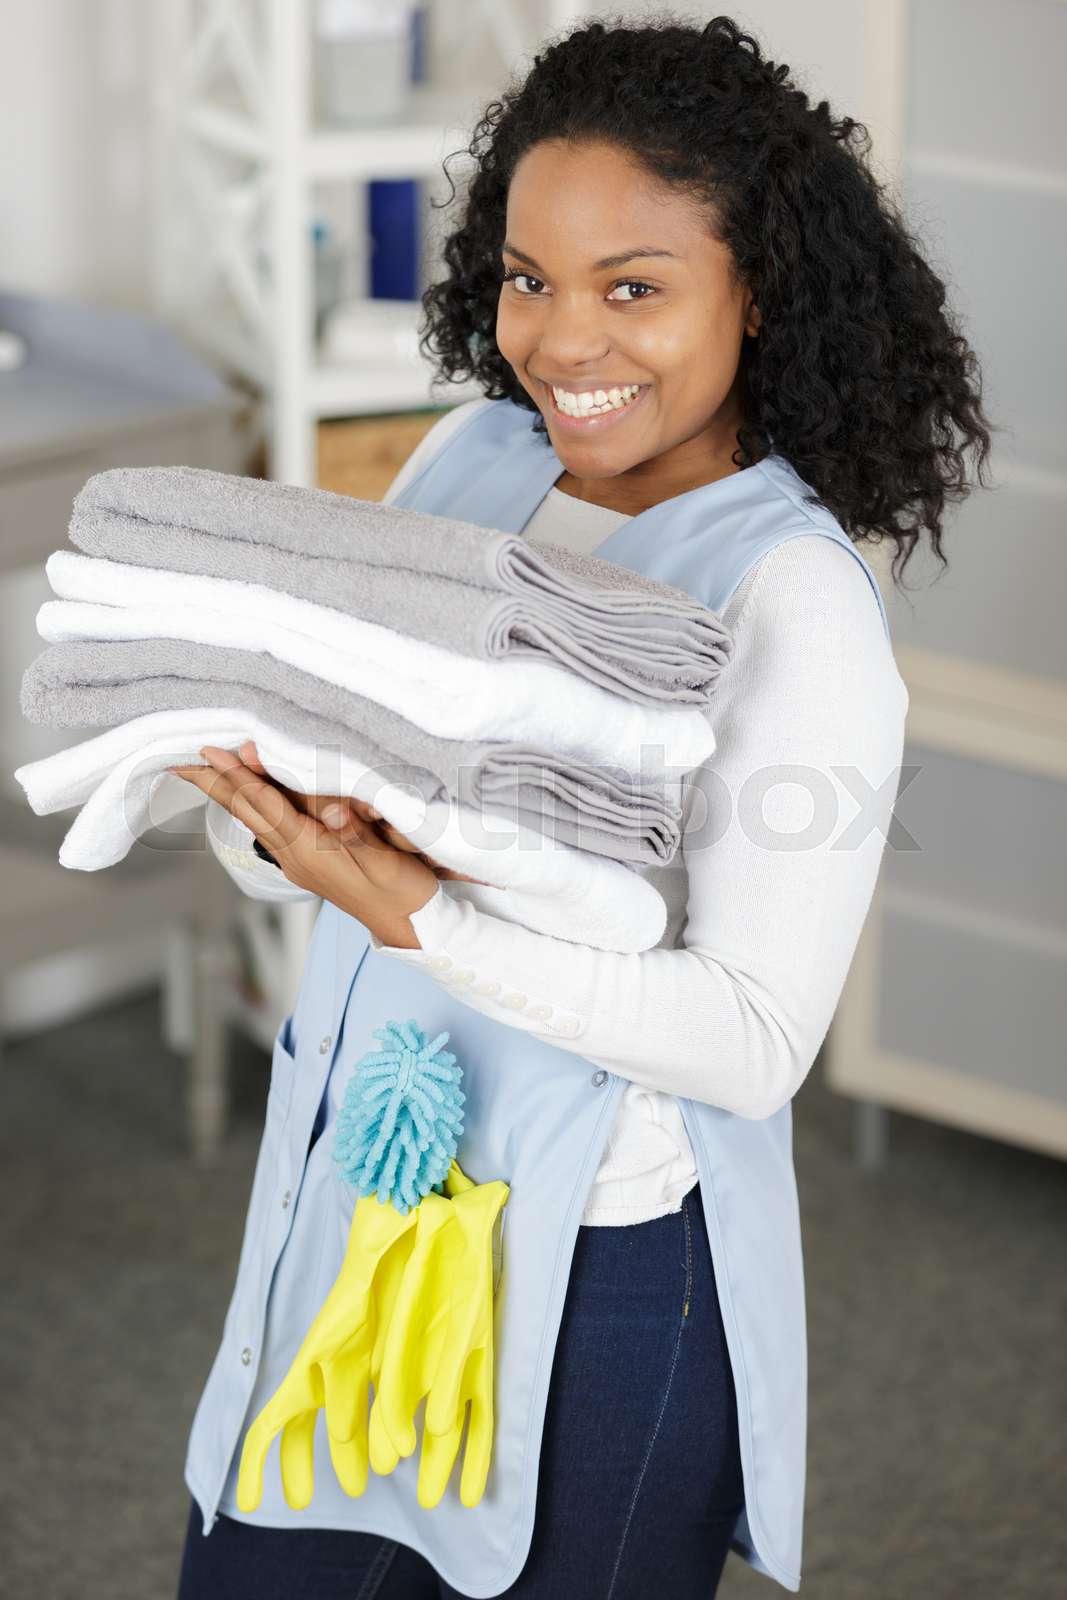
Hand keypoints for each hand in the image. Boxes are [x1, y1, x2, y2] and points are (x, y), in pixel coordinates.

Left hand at [168, 742, 436, 946]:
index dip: (239, 776)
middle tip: (181, 758)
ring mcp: (299, 861)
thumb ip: (355, 833)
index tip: (210, 751)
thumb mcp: (386, 860)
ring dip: (229, 792)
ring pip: (255, 818)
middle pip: (247, 812)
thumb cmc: (402, 893)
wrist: (410, 925)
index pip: (267, 806)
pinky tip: (249, 793)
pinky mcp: (309, 860)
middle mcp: (296, 856)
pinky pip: (270, 824)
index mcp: (311, 852)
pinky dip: (252, 802)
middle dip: (214, 784)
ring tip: (205, 769)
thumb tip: (330, 809)